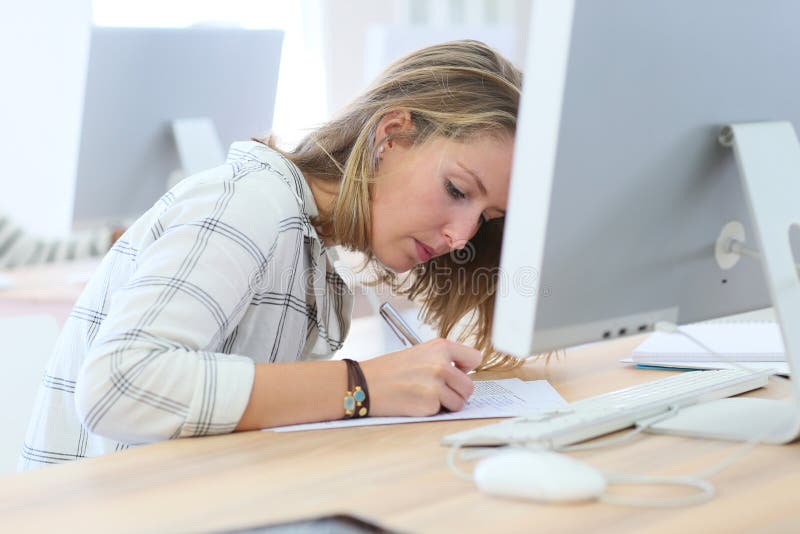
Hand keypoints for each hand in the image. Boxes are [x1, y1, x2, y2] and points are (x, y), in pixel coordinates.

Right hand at [359, 338, 481, 416]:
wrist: (364, 383)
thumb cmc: (389, 370)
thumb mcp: (419, 353)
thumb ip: (442, 359)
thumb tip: (465, 373)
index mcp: (440, 347)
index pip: (475, 357)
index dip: (467, 368)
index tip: (459, 372)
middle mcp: (441, 364)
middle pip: (470, 386)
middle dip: (457, 391)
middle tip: (439, 390)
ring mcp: (436, 385)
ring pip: (460, 402)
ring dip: (447, 404)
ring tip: (425, 396)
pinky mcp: (430, 405)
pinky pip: (443, 412)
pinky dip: (432, 411)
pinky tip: (416, 401)